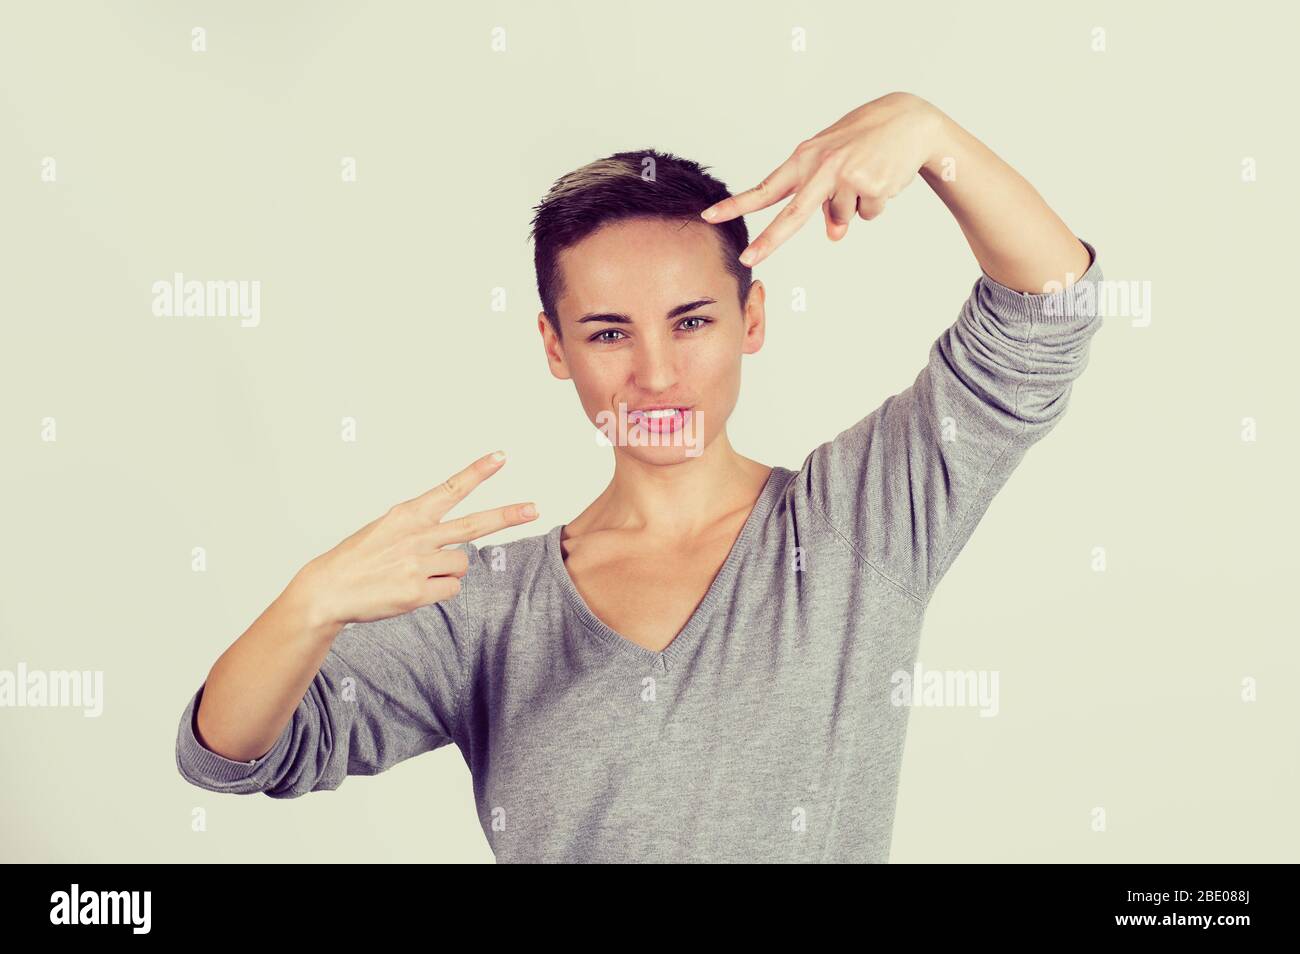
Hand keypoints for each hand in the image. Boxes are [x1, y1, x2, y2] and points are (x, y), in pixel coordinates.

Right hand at [296, 451, 537, 626]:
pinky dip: (437, 591)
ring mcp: (419, 563)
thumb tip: (454, 543)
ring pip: (460, 565)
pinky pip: (450, 590)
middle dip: (507, 516)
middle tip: (533, 508)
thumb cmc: (357, 559)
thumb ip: (421, 529)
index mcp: (408, 514)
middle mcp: (417, 535)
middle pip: (474, 525)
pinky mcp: (419, 591)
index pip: (449, 488)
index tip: (501, 457)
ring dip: (445, 571)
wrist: (328, 590)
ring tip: (413, 574)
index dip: (477, 472)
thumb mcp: (385, 529)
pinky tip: (411, 590)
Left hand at [700, 91, 942, 266]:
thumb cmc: (866, 141)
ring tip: (869, 175)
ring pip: (842, 218)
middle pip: (792, 214)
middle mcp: (822, 167)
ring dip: (856, 206)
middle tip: (748, 260)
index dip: (737, 203)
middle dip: (769, 240)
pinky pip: (867, 214)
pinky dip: (876, 204)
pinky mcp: (871, 186)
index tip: (711, 215)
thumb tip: (834, 236)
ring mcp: (846, 177)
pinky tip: (883, 179)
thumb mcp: (837, 165)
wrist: (910, 121)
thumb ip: (826, 201)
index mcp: (805, 158)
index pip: (765, 187)